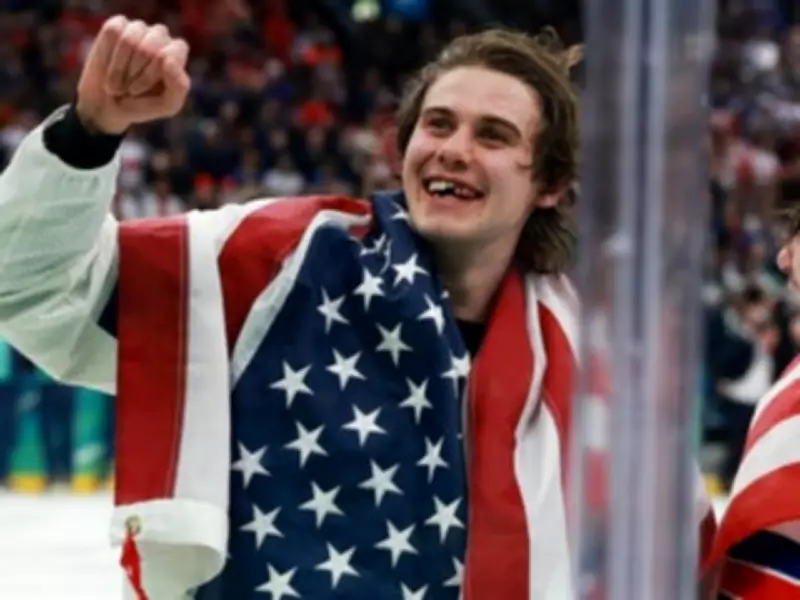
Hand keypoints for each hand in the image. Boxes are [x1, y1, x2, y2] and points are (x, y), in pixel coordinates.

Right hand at [76, 16, 189, 134]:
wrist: (109, 106)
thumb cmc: (143, 105)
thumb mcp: (167, 105)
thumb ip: (178, 86)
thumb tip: (168, 57)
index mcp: (177, 53)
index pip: (171, 53)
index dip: (152, 73)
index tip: (140, 90)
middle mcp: (161, 37)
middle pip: (149, 48)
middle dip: (135, 74)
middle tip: (129, 89)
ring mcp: (139, 29)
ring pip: (130, 39)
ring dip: (120, 68)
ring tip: (119, 82)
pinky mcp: (117, 25)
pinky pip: (114, 32)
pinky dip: (108, 55)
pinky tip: (109, 66)